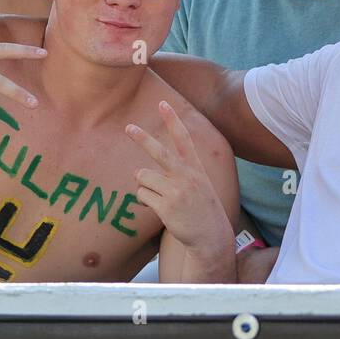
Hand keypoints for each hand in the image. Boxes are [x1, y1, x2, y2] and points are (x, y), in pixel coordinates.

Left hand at [127, 101, 233, 257]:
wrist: (210, 235)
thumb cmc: (200, 208)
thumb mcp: (197, 185)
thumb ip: (174, 174)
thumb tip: (138, 172)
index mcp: (195, 168)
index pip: (183, 138)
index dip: (172, 120)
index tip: (162, 103)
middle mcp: (187, 176)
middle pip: (159, 152)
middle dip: (142, 138)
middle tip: (129, 128)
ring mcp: (177, 191)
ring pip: (143, 177)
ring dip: (145, 186)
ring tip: (160, 198)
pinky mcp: (167, 206)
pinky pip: (142, 195)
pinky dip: (145, 201)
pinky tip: (160, 209)